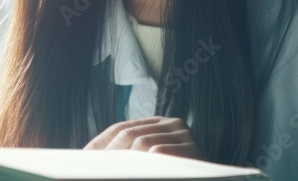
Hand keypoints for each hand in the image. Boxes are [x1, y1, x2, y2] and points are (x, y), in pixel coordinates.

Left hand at [84, 116, 206, 159]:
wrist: (213, 177)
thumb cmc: (174, 171)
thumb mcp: (151, 158)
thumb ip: (131, 151)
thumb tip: (91, 156)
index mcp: (159, 123)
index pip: (121, 127)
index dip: (101, 141)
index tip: (84, 156)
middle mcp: (173, 124)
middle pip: (129, 133)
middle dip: (108, 151)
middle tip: (95, 166)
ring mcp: (185, 136)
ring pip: (142, 143)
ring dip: (124, 160)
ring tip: (112, 170)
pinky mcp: (194, 150)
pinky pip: (159, 154)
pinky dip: (145, 164)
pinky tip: (138, 171)